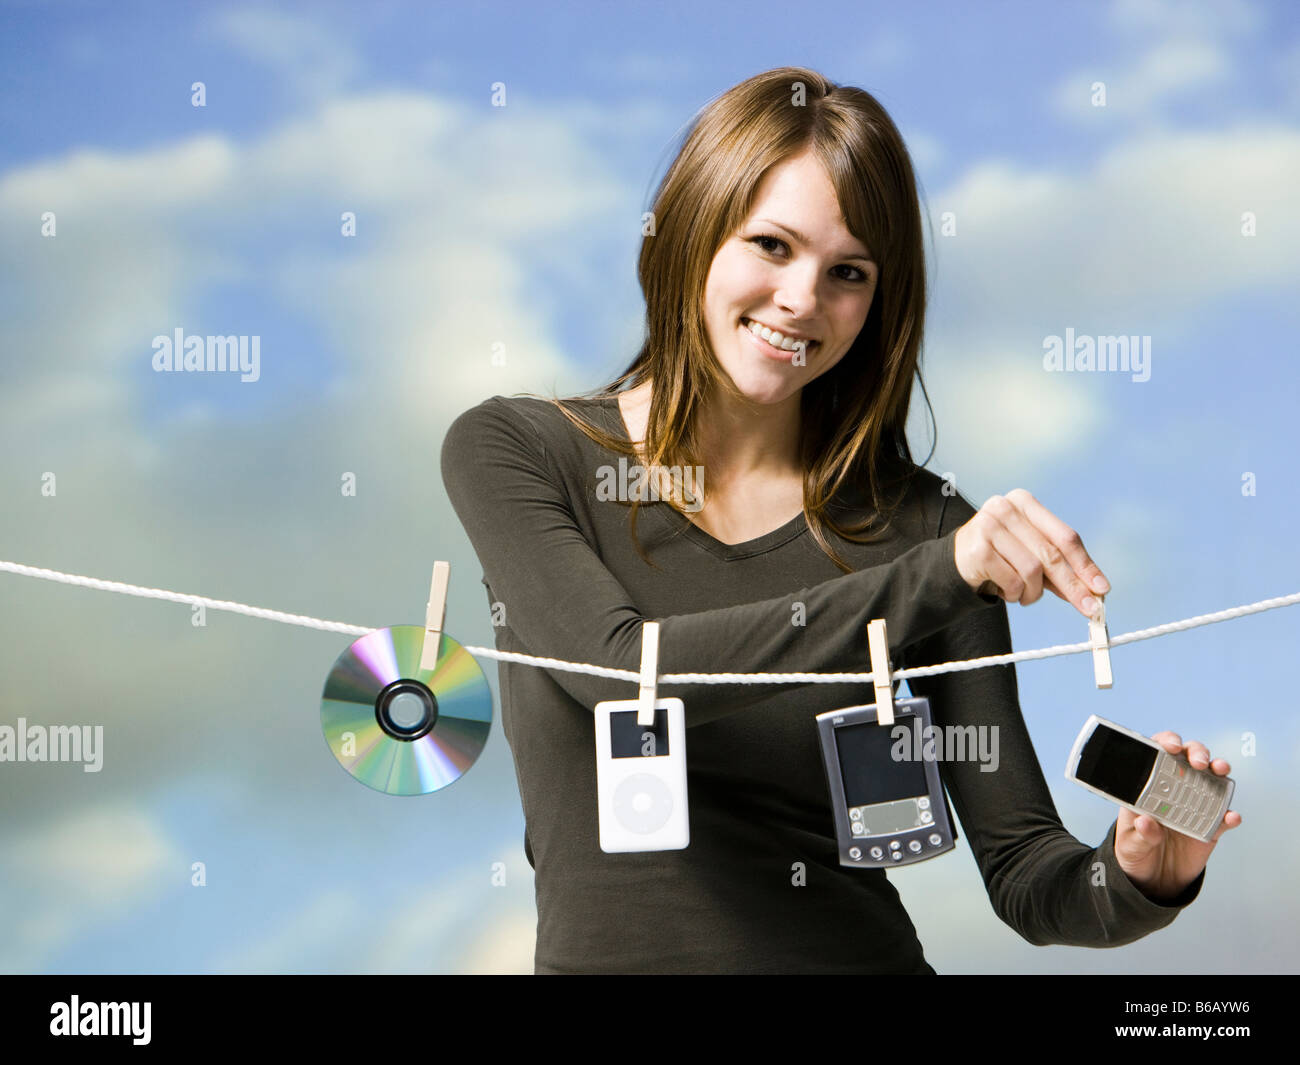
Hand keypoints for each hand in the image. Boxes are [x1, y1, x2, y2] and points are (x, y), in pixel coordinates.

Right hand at [954, 489, 1109, 617]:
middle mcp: (1005, 508)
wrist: (955, 560)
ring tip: (1025, 596)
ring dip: (1034, 592)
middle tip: (1089, 608)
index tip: (1102, 588)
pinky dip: (1015, 594)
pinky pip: (1011, 581)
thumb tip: (1094, 590)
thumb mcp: (1031, 554)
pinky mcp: (977, 549)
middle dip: (1072, 585)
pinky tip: (1008, 593)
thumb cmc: (1001, 555)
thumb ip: (1061, 567)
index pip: (1065, 536)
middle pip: (1051, 554)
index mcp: (1025, 502)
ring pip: (1032, 570)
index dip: (1085, 564)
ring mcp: (989, 526)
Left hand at [1114, 731, 1241, 901]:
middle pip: (1189, 759)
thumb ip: (1139, 834)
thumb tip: (1146, 822)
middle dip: (1196, 752)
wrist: (1153, 879)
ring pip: (1212, 780)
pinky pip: (1223, 818)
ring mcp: (1195, 806)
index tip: (1170, 746)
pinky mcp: (1210, 828)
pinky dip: (1229, 816)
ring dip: (1219, 771)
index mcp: (1149, 786)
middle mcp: (1175, 789)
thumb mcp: (1129, 844)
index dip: (1166, 743)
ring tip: (1220, 771)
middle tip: (1198, 761)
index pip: (1158, 754)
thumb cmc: (1135, 851)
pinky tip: (1231, 817)